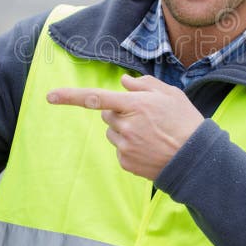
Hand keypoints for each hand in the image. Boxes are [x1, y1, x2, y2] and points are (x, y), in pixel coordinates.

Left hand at [47, 74, 203, 179]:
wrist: (195, 159)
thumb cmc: (185, 121)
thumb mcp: (170, 94)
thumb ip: (144, 84)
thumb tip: (124, 83)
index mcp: (135, 105)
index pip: (96, 98)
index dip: (70, 97)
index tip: (50, 96)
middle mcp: (126, 126)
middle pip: (106, 114)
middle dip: (119, 112)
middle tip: (144, 117)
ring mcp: (125, 146)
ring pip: (111, 132)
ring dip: (124, 129)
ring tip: (149, 134)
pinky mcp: (126, 162)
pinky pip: (119, 149)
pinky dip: (129, 146)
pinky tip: (148, 147)